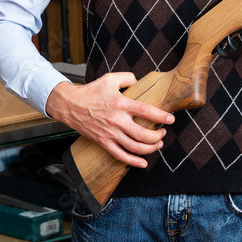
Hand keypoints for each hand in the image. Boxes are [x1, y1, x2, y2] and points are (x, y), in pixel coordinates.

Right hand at [45, 73, 174, 167]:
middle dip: (158, 136)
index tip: (171, 119)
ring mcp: (109, 133)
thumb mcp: (111, 78)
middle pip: (143, 134)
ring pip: (134, 147)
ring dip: (150, 148)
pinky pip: (120, 155)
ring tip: (158, 144)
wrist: (70, 104)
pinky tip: (143, 163)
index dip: (161, 116)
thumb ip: (128, 78)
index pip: (146, 111)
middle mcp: (117, 120)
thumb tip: (140, 82)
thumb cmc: (91, 91)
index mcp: (121, 103)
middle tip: (163, 132)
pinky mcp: (103, 142)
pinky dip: (133, 161)